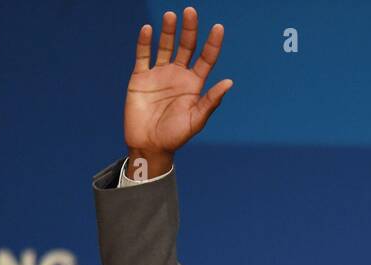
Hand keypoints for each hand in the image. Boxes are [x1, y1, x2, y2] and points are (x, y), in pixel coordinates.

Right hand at [124, 7, 233, 177]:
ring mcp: (159, 74)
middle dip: (189, 29)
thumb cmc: (176, 137)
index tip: (218, 27)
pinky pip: (143, 55)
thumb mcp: (197, 120)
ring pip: (164, 46)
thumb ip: (211, 101)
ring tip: (171, 16)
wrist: (149, 146)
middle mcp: (178, 75)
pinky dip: (145, 42)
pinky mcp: (140, 77)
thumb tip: (229, 82)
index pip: (206, 58)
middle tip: (191, 11)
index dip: (212, 43)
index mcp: (194, 84)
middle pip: (186, 46)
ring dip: (168, 31)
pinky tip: (149, 29)